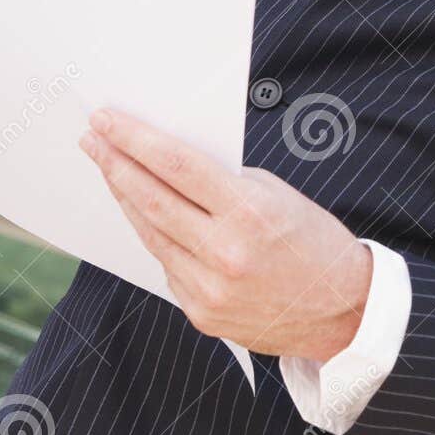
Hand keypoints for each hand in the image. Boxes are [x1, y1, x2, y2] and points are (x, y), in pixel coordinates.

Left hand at [78, 108, 372, 360]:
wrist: (343, 312)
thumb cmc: (314, 243)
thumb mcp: (278, 196)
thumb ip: (224, 183)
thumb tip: (169, 164)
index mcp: (249, 213)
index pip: (177, 166)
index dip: (135, 139)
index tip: (107, 119)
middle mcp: (225, 253)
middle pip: (151, 200)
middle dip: (115, 164)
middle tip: (92, 139)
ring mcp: (209, 289)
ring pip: (150, 235)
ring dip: (125, 199)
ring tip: (109, 170)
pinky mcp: (201, 315)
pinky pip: (168, 266)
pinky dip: (155, 237)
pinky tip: (145, 216)